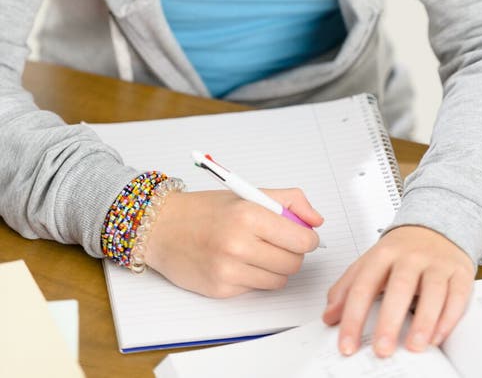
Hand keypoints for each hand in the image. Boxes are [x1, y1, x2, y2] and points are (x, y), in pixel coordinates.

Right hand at [143, 188, 322, 296]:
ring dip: (275, 268)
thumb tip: (317, 221)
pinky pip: (257, 289)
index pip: (302, 240)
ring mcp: (229, 270)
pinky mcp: (220, 290)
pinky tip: (239, 262)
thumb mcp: (247, 192)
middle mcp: (239, 244)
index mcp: (249, 214)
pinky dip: (255, 278)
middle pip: (294, 263)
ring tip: (257, 251)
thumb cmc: (205, 209)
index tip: (301, 235)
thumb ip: (289, 201)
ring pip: (279, 280)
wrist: (162, 227)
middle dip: (292, 253)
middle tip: (278, 242)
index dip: (306, 238)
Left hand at [322, 225, 474, 356]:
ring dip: (423, 321)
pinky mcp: (460, 272)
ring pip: (432, 291)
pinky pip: (457, 295)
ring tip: (413, 346)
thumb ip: (348, 287)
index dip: (353, 316)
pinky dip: (448, 318)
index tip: (347, 343)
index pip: (364, 285)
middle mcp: (411, 256)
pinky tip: (437, 337)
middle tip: (381, 349)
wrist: (436, 226)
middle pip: (399, 286)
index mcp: (384, 252)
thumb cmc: (402, 249)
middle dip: (389, 320)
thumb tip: (329, 315)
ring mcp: (437, 263)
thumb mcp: (371, 261)